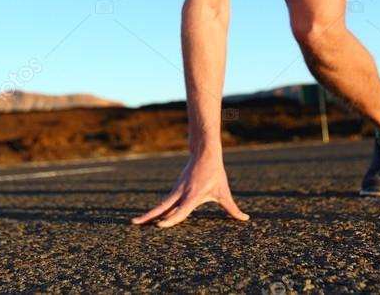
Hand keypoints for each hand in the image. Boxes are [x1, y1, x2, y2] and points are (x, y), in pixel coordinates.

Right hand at [131, 152, 248, 227]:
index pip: (180, 210)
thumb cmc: (215, 173)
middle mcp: (182, 194)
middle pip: (162, 207)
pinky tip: (149, 217)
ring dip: (148, 213)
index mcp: (193, 196)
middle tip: (134, 223)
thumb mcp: (224, 192)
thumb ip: (232, 209)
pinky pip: (165, 202)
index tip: (159, 226)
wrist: (205, 152)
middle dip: (148, 216)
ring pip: (160, 204)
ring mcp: (176, 191)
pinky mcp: (175, 189)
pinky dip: (156, 209)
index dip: (170, 219)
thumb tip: (245, 219)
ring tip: (135, 222)